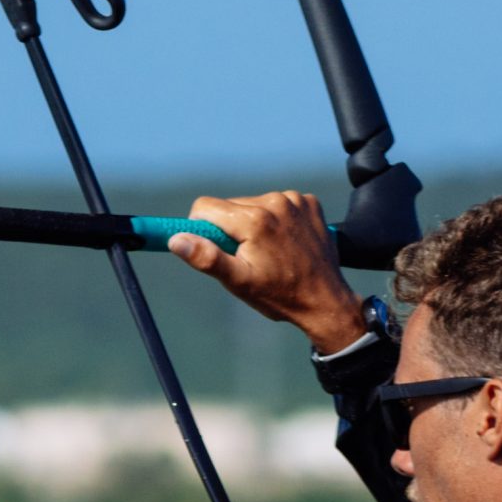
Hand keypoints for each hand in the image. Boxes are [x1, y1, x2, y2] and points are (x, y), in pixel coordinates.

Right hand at [165, 190, 369, 349]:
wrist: (325, 301)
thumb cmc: (279, 295)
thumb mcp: (238, 282)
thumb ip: (206, 258)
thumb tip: (176, 239)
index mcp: (254, 219)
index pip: (205, 207)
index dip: (201, 229)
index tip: (213, 249)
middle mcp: (275, 201)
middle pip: (229, 205)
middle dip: (229, 229)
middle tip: (246, 258)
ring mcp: (295, 200)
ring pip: (253, 204)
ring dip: (252, 224)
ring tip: (268, 252)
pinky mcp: (308, 203)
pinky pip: (277, 204)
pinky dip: (275, 221)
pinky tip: (284, 242)